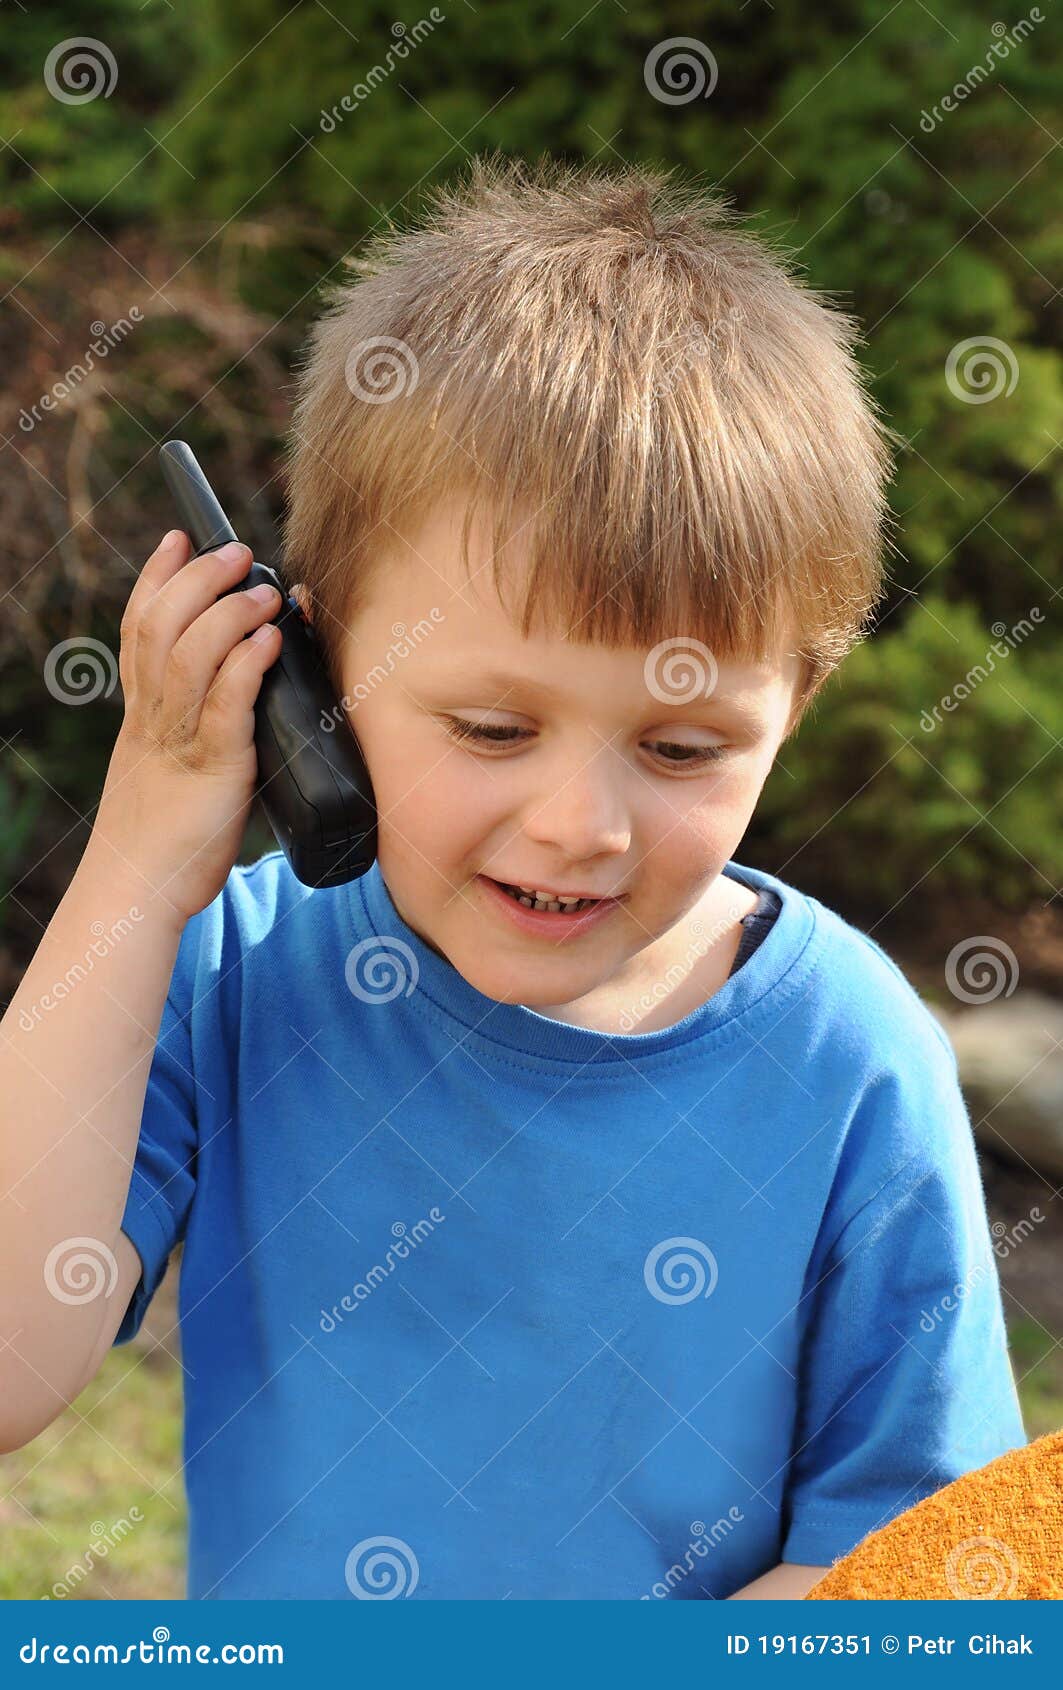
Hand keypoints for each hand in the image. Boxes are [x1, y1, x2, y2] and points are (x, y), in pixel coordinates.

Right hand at [90, 528, 282, 923]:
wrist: (137, 893)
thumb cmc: (166, 842)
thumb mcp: (172, 774)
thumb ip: (199, 736)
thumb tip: (246, 710)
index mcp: (141, 716)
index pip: (139, 629)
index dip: (158, 578)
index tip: (179, 539)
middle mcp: (152, 719)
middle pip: (161, 626)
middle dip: (199, 579)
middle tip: (236, 552)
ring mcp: (177, 742)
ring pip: (190, 655)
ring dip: (231, 614)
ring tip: (264, 590)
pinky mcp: (211, 769)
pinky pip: (226, 705)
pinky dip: (248, 665)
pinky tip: (270, 641)